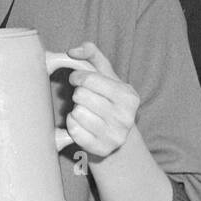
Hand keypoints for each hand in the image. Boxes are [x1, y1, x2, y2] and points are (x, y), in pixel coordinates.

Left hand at [62, 42, 139, 159]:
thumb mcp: (105, 74)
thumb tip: (73, 50)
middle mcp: (126, 118)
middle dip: (78, 95)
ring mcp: (115, 136)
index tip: (78, 80)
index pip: (89, 79)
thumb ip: (91, 54)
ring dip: (75, 111)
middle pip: (80, 96)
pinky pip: (72, 130)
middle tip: (85, 100)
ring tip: (86, 113)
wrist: (115, 133)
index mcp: (129, 96)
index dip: (78, 77)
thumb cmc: (106, 97)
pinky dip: (72, 125)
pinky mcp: (101, 149)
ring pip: (76, 113)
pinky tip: (82, 125)